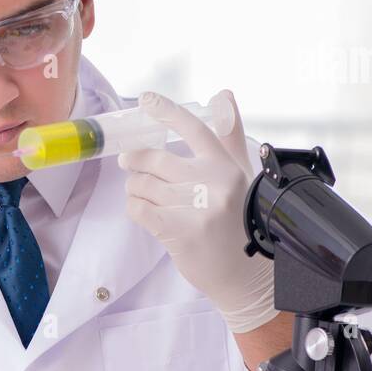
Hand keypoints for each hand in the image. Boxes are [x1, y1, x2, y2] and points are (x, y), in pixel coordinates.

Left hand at [116, 90, 277, 333]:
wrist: (244, 275)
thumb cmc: (240, 221)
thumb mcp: (239, 176)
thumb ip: (228, 137)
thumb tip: (223, 95)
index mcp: (227, 166)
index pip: (194, 129)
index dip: (168, 112)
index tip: (146, 99)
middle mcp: (214, 183)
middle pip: (157, 160)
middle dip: (135, 160)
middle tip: (127, 161)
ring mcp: (197, 208)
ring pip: (144, 186)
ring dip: (135, 189)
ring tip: (143, 195)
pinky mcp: (180, 231)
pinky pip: (139, 209)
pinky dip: (134, 207)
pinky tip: (143, 211)